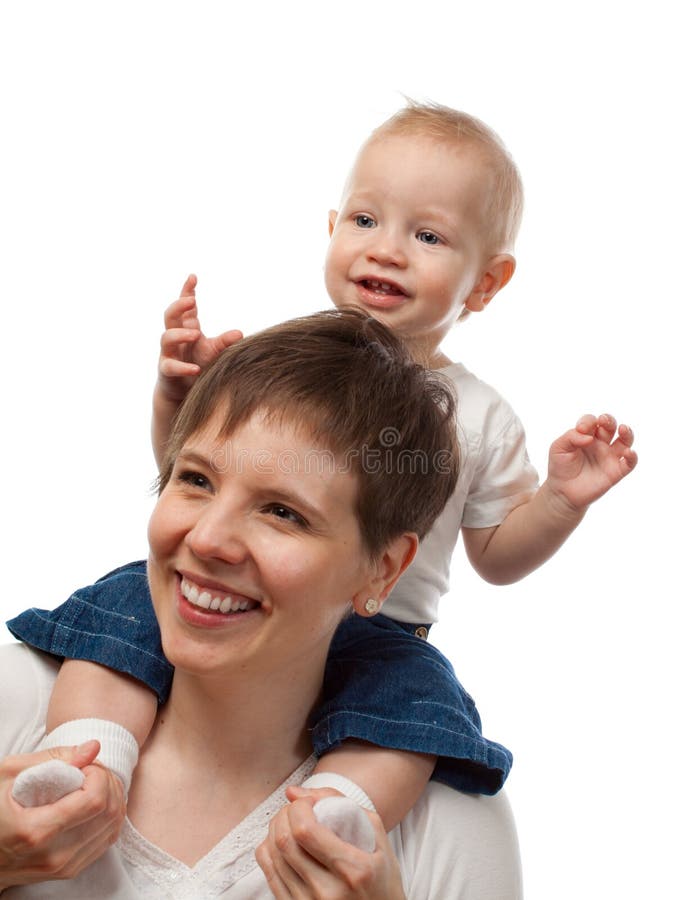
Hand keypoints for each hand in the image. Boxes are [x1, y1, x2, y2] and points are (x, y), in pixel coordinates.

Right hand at [0, 741, 124, 889]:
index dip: (98, 774)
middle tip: (90, 770)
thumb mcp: (9, 775)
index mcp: (36, 830)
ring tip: (93, 783)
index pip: (95, 800)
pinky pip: (108, 840)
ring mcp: (65, 867)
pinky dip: (110, 815)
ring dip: (113, 797)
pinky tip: (96, 801)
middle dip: (108, 781)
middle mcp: (55, 855)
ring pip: (114, 826)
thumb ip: (53, 758)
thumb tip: (93, 748)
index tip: (84, 765)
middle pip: (109, 812)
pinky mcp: (71, 870)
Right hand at [156, 274, 242, 405]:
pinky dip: (183, 367)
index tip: (193, 277)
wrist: (185, 393)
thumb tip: (240, 333)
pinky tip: (195, 369)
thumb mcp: (214, 351)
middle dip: (178, 306)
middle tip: (191, 301)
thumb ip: (225, 341)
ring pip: (166, 337)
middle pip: (170, 316)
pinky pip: (171, 367)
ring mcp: (169, 353)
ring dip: (180, 334)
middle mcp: (175, 339)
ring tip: (196, 334)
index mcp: (187, 328)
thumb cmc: (200, 365)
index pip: (185, 307)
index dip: (187, 291)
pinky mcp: (167, 371)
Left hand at [255, 786, 404, 898]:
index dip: (299, 807)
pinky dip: (269, 850)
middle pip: (285, 841)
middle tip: (297, 809)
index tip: (308, 802)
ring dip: (275, 829)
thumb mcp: (377, 839)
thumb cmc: (382, 881)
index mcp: (353, 870)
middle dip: (285, 814)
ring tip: (289, 822)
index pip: (305, 830)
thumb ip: (342, 805)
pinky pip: (269, 874)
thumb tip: (293, 792)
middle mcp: (328, 891)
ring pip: (273, 856)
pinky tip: (283, 843)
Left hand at [546, 413, 636, 511]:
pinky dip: (632, 456)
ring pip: (625, 440)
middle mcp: (600, 443)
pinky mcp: (615, 471)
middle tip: (603, 421)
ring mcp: (609, 457)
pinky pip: (629, 463)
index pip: (592, 421)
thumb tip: (590, 437)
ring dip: (627, 432)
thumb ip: (571, 437)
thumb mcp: (558, 447)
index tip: (580, 429)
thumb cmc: (560, 467)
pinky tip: (628, 452)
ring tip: (623, 429)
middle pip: (610, 426)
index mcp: (586, 435)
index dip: (588, 421)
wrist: (562, 491)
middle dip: (609, 420)